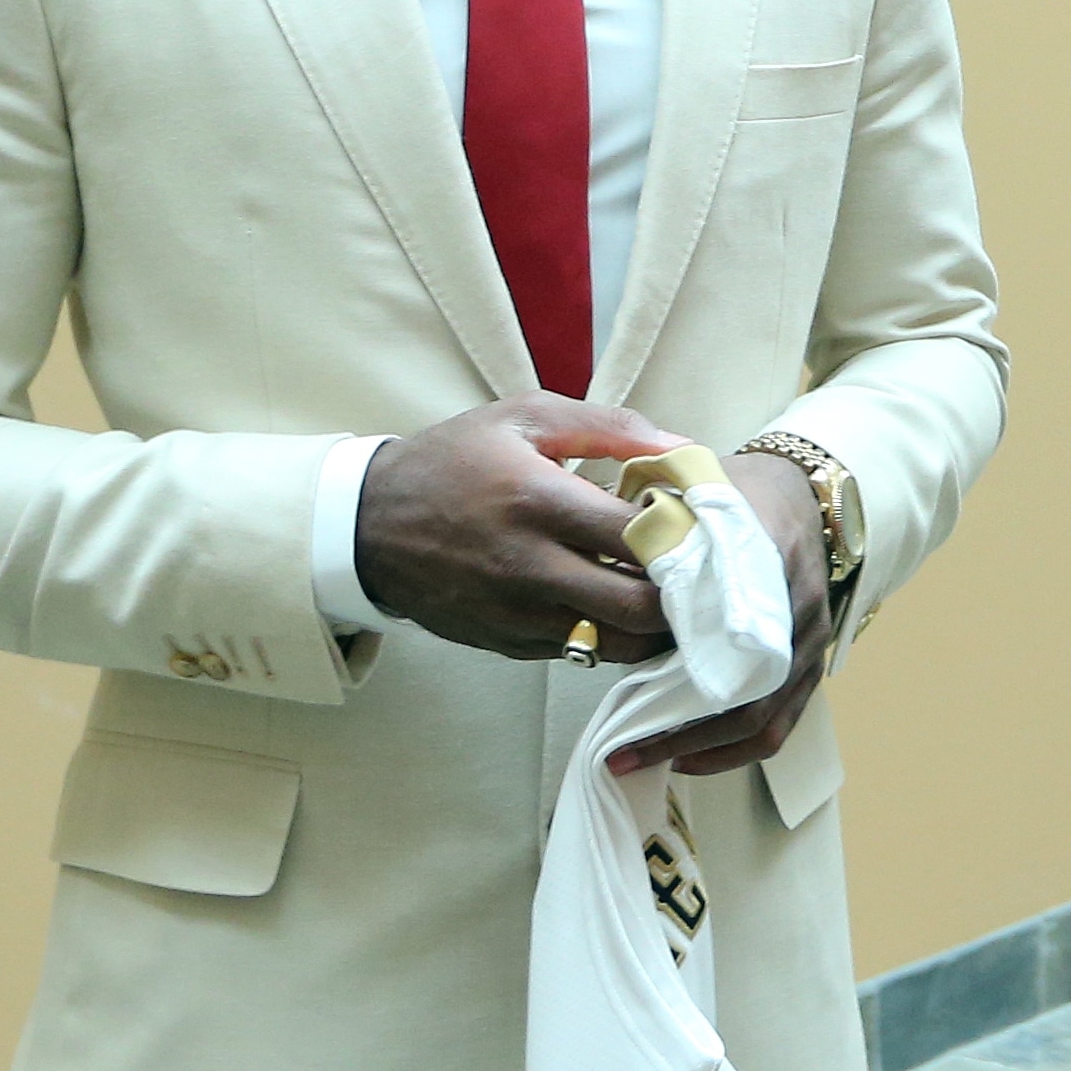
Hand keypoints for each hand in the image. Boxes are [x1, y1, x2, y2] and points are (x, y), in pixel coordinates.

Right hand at [356, 394, 688, 661]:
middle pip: (638, 606)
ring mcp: (517, 615)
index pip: (641, 534)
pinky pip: (580, 653)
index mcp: (538, 502)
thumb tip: (681, 446)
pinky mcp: (507, 644)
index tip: (701, 518)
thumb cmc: (455, 461)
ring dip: (653, 625)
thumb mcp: (523, 417)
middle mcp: (530, 568)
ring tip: (668, 592)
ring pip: (615, 644)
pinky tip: (621, 607)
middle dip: (682, 591)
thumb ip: (608, 426)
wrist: (369, 524)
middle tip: (698, 567)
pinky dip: (612, 637)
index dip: (685, 530)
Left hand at [604, 447, 836, 779]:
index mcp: (770, 564)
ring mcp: (811, 643)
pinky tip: (689, 757)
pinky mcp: (811, 664)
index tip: (628, 702)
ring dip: (706, 751)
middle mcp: (799, 612)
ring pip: (766, 721)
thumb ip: (657, 530)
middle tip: (625, 751)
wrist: (799, 493)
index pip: (729, 635)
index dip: (681, 678)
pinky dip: (734, 749)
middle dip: (684, 735)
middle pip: (748, 696)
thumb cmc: (738, 496)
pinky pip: (782, 724)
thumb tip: (603, 575)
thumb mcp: (695, 495)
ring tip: (648, 759)